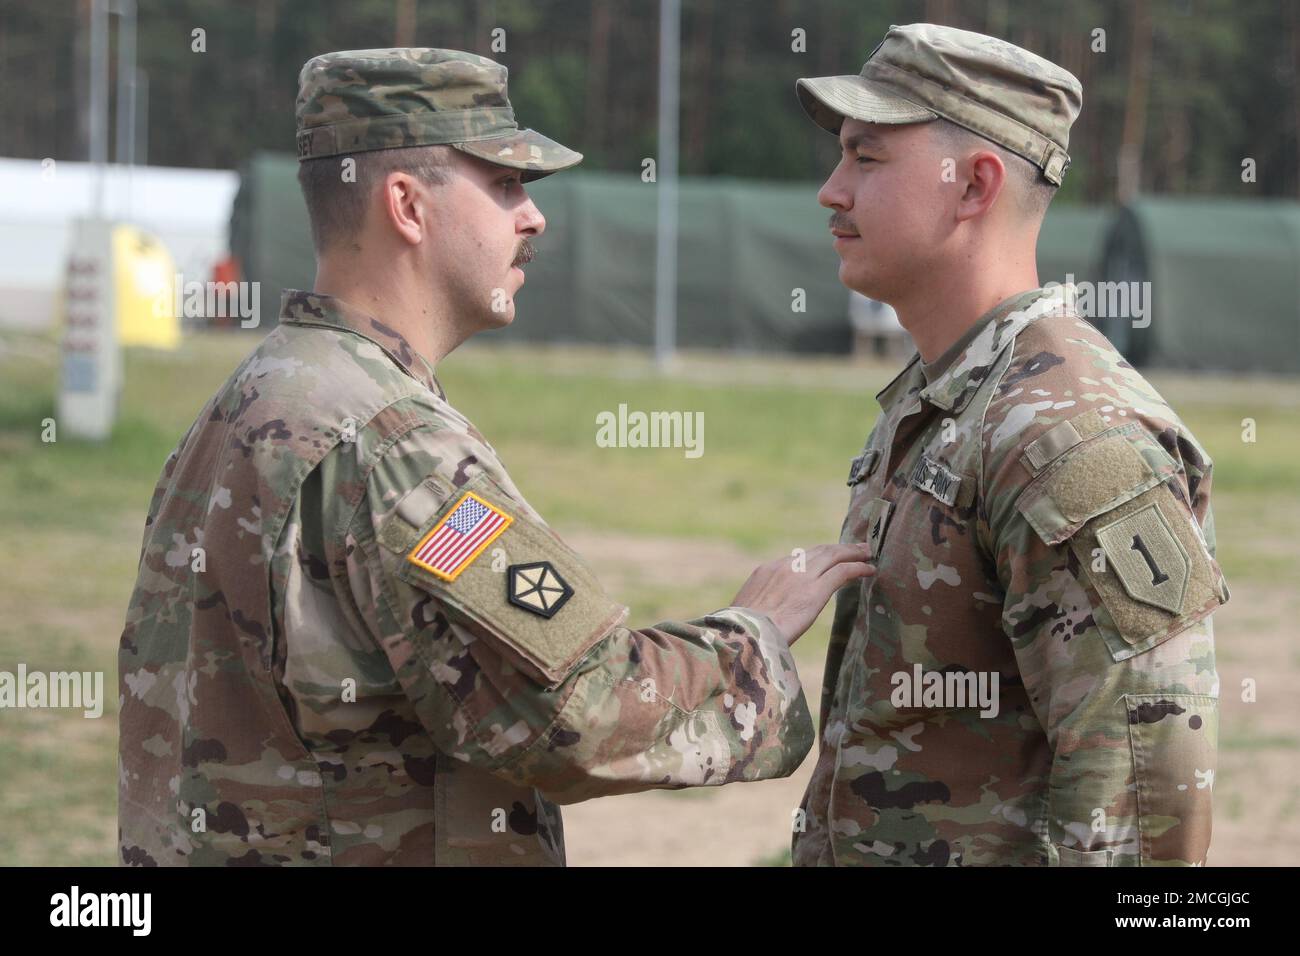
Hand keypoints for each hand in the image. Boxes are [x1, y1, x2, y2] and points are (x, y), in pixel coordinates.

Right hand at [730, 543, 874, 644]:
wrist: (743, 635)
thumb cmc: (740, 632)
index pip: (797, 559)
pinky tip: (869, 570)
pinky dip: (858, 568)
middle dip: (838, 548)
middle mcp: (785, 567)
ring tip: (867, 553)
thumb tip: (762, 619)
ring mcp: (801, 576)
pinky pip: (842, 572)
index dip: (816, 557)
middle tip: (855, 547)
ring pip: (833, 555)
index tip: (826, 558)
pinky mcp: (816, 589)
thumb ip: (759, 607)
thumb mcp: (745, 611)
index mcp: (766, 572)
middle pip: (818, 551)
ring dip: (852, 553)